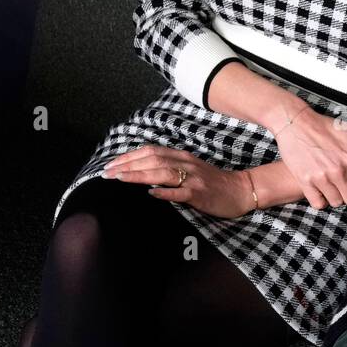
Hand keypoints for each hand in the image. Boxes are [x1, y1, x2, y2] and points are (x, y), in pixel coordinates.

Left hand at [101, 146, 251, 218]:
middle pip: (152, 160)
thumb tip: (143, 169)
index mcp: (182, 157)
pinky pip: (181, 192)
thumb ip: (170, 167)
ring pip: (162, 173)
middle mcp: (186, 164)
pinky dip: (164, 192)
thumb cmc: (213, 182)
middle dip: (127, 165)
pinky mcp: (200, 194)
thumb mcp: (190, 169)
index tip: (110, 165)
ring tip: (120, 179)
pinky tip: (150, 193)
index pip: (150, 152)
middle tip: (106, 173)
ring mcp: (193, 178)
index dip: (129, 157)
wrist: (240, 190)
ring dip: (139, 175)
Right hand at [267, 105, 346, 209]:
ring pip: (336, 202)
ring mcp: (321, 178)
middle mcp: (339, 171)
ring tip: (332, 185)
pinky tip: (321, 190)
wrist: (297, 123)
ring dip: (335, 196)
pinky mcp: (305, 181)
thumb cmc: (327, 127)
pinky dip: (320, 200)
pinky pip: (318, 204)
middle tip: (344, 184)